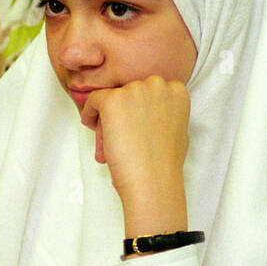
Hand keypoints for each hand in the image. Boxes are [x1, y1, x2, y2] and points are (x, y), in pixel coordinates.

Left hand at [80, 77, 189, 237]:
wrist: (154, 181)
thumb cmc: (164, 163)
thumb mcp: (176, 127)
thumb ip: (165, 110)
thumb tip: (148, 107)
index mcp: (176, 89)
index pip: (148, 88)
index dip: (138, 107)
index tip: (133, 124)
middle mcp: (157, 84)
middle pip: (129, 90)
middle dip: (123, 110)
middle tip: (121, 135)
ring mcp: (135, 90)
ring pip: (112, 96)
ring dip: (107, 115)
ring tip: (111, 141)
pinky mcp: (114, 100)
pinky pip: (94, 99)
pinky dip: (89, 113)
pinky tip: (92, 127)